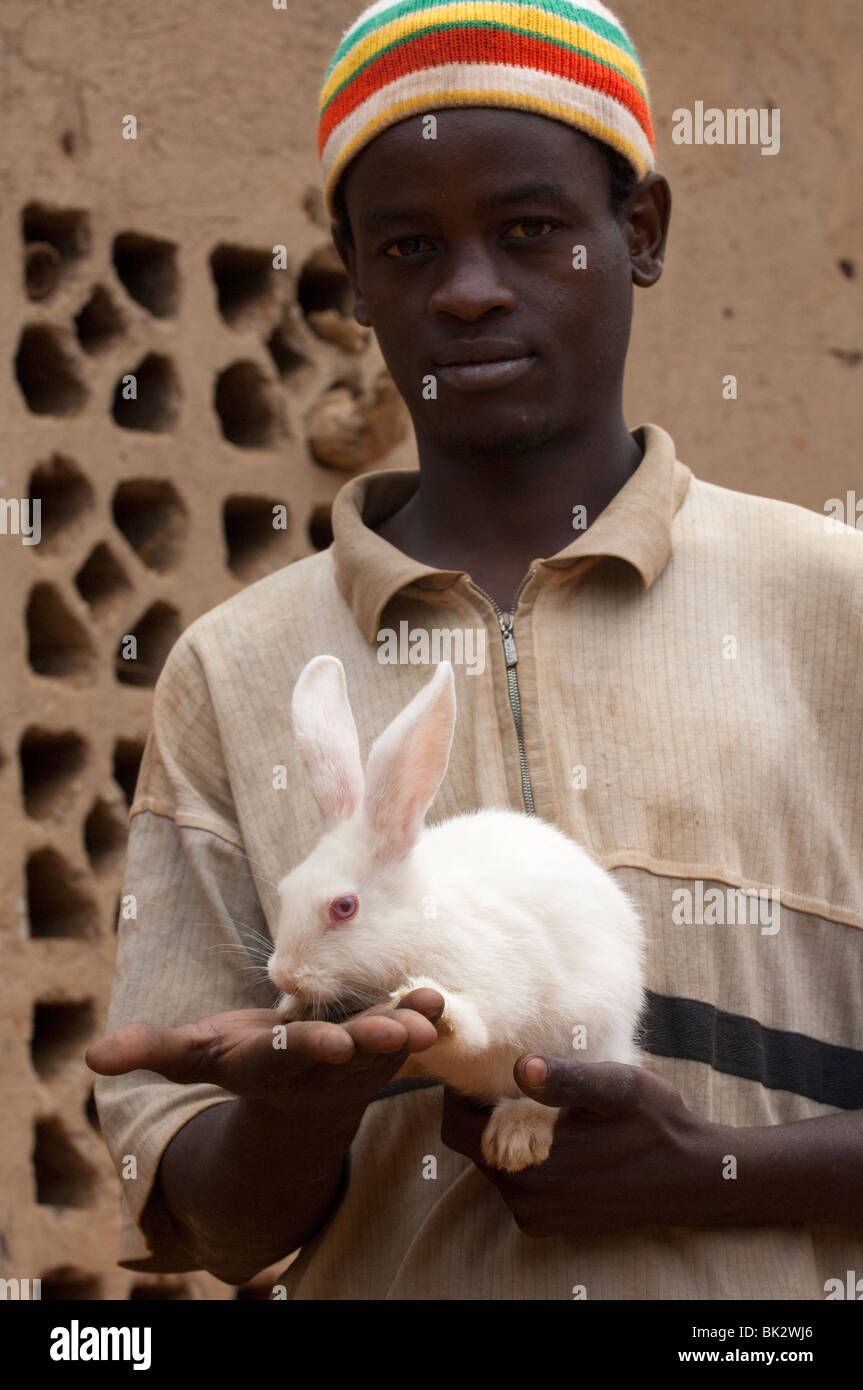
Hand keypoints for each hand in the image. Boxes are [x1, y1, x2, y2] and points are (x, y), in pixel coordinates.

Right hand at [85, 988, 445, 1119]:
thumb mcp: (194, 1055)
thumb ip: (151, 1049)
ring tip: (436, 1004)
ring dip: (414, 1025)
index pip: (293, 1055)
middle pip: (353, 1052)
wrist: (297, 1096)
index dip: (311, 1048)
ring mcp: (362, 1060)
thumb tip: (91, 1058)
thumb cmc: (240, 1059)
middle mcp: (323, 1065)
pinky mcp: (388, 1048)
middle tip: (408, 1030)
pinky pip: (412, 1030)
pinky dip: (430, 1014)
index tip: (332, 1043)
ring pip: (391, 1042)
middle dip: (377, 1041)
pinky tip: (446, 991)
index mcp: (275, 1062)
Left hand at [441, 1056, 730, 1234]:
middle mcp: (525, 1197)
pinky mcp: (548, 1223)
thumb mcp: (616, 1087)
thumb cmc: (654, 1123)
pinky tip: (554, 1135)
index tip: (481, 1068)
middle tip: (514, 1080)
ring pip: (493, 1164)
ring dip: (505, 1134)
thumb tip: (523, 1067)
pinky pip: (514, 1184)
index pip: (457, 1128)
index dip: (459, 1095)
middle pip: (473, 1146)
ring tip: (540, 1106)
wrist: (690, 1177)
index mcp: (531, 1162)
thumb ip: (566, 1078)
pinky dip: (522, 1157)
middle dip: (485, 1112)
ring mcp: (536, 1214)